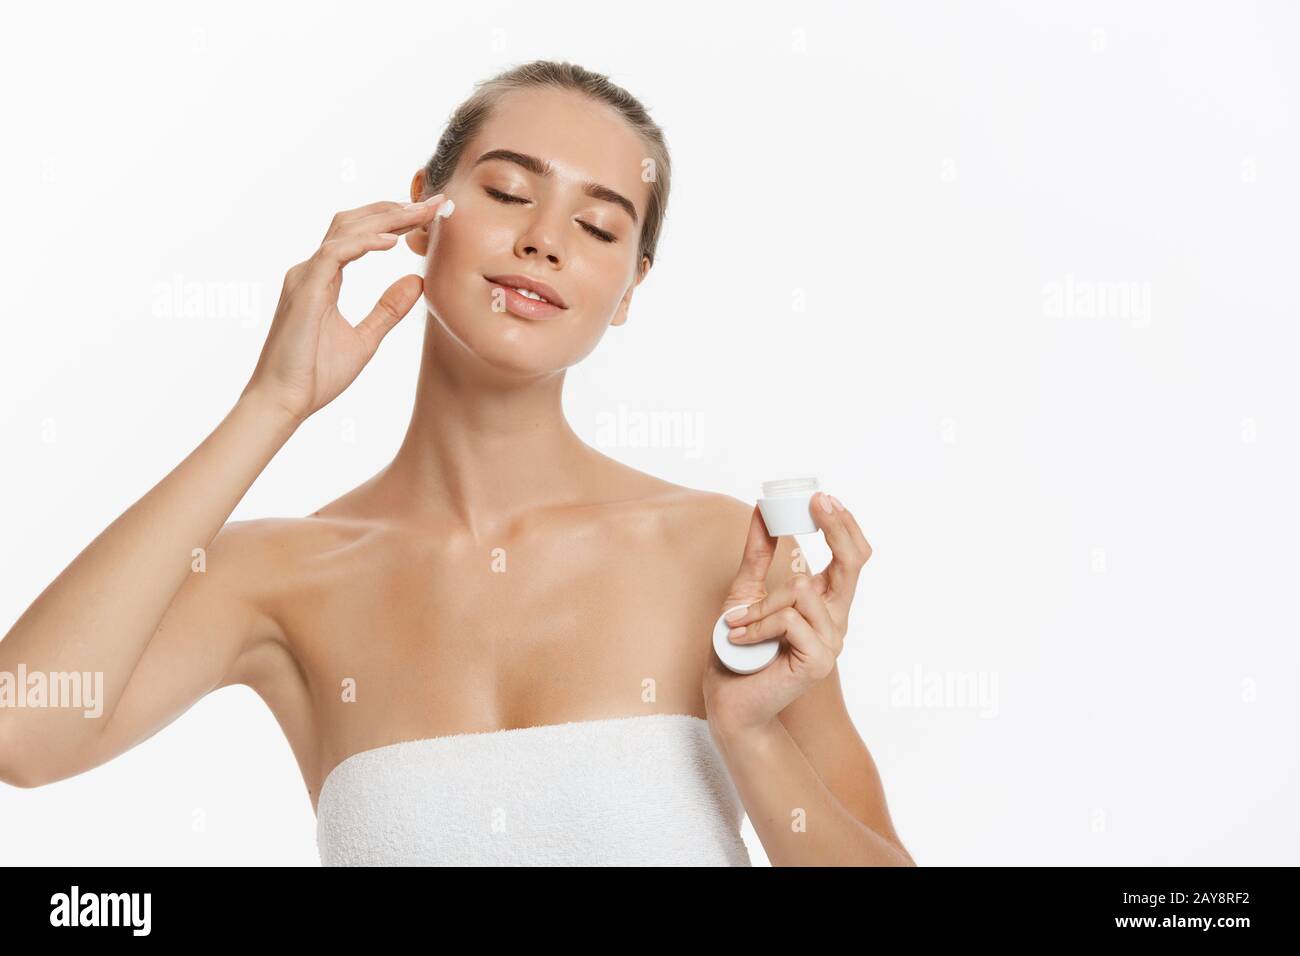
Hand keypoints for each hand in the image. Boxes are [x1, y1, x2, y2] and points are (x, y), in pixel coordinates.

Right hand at [241, 194, 452, 423]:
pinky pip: (334, 254)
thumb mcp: (365, 339)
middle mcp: (311, 271)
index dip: (391, 220)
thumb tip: (416, 282)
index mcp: (323, 279)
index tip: (426, 214)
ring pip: (344, 230)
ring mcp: (304, 277)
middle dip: (393, 209)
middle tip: (431, 204)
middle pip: (352, 223)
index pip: (358, 235)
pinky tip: (391, 241)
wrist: (284, 402)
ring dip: (384, 219)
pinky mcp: (304, 291)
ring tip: (418, 213)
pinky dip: (363, 243)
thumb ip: (388, 309)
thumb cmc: (316, 375)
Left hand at [703, 492, 872, 742]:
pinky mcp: (819, 661)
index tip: (823, 497)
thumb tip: (762, 510)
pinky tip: (741, 639)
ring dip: (759, 604)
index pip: (852, 557)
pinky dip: (758, 625)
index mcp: (825, 602)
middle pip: (853, 562)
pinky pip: (789, 620)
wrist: (729, 700)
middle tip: (817, 501)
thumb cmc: (740, 650)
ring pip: (801, 590)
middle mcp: (836, 620)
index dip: (844, 525)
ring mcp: (832, 642)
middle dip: (837, 526)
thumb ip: (758, 554)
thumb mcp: (745, 592)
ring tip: (736, 624)